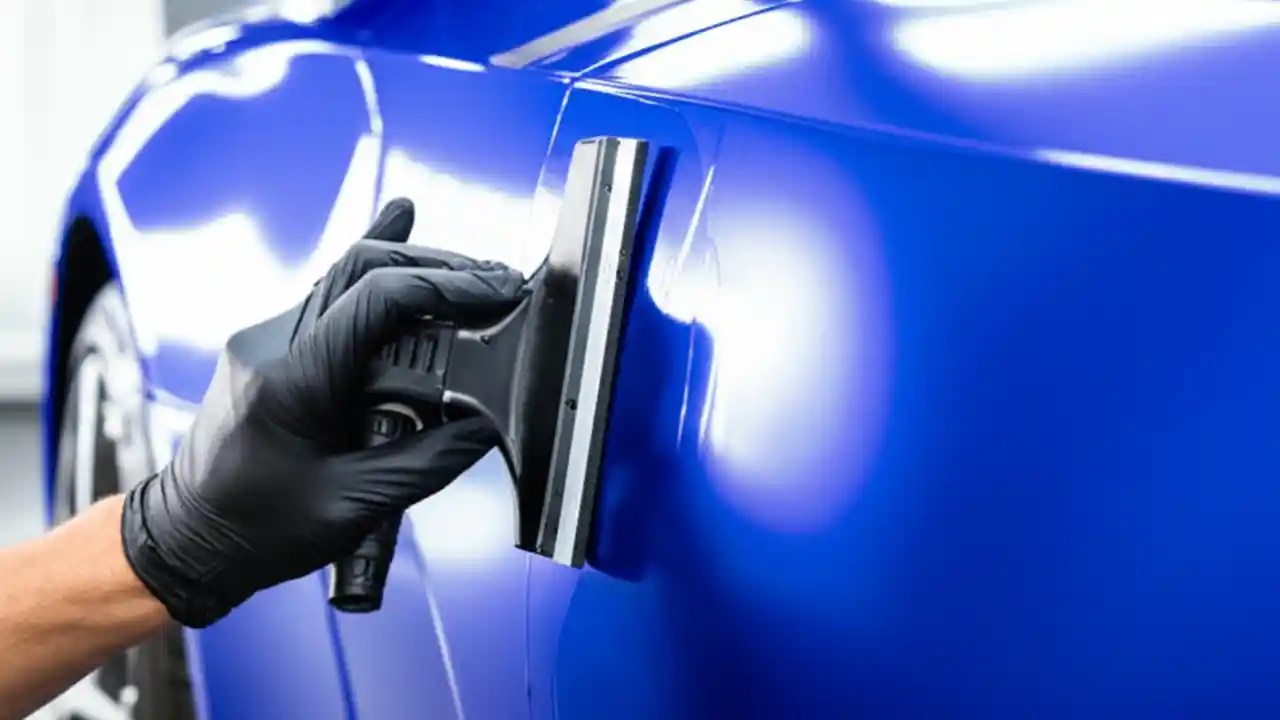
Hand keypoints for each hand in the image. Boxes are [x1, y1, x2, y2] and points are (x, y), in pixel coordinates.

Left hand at [121, 199, 523, 626]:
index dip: (446, 286)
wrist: (187, 541)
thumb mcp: (354, 508)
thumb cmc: (257, 532)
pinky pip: (330, 295)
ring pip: (345, 274)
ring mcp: (265, 339)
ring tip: (472, 277)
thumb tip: (486, 424)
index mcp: (290, 380)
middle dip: (437, 265)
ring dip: (411, 268)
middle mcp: (270, 344)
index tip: (496, 292)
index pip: (377, 299)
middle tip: (496, 279)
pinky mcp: (271, 347)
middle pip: (361, 266)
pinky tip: (401, 230)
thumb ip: (428, 461)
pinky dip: (377, 276)